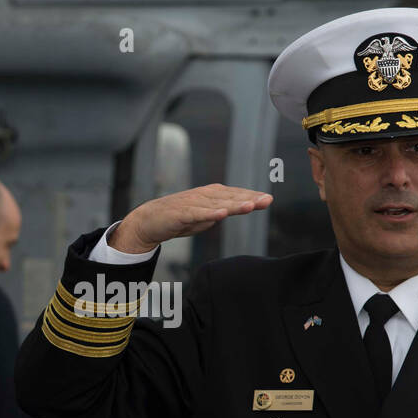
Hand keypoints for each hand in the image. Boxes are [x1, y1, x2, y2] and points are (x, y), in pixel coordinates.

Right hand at [108, 184, 272, 253]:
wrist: (149, 221)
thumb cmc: (178, 218)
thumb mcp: (203, 217)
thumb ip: (218, 213)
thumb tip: (233, 210)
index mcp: (211, 196)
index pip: (235, 195)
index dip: (251, 196)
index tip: (268, 199)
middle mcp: (204, 196)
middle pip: (230, 198)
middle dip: (249, 198)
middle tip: (267, 200)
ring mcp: (193, 204)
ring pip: (218, 204)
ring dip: (234, 205)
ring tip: (251, 206)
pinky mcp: (181, 213)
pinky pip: (198, 214)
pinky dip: (210, 213)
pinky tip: (222, 214)